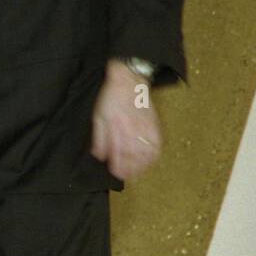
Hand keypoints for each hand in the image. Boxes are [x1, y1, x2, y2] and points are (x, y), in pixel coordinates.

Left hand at [90, 61, 162, 180]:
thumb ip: (99, 138)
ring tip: (137, 172)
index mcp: (117, 127)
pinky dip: (154, 154)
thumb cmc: (110, 98)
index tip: (116, 172)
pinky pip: (157, 144)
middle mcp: (132, 128)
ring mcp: (145, 126)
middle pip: (133, 155)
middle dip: (130, 169)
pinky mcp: (154, 124)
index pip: (119, 153)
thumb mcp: (98, 116)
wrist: (128, 80)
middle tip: (126, 175)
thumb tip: (99, 156)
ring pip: (146, 152)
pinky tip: (149, 160)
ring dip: (142, 165)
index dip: (118, 165)